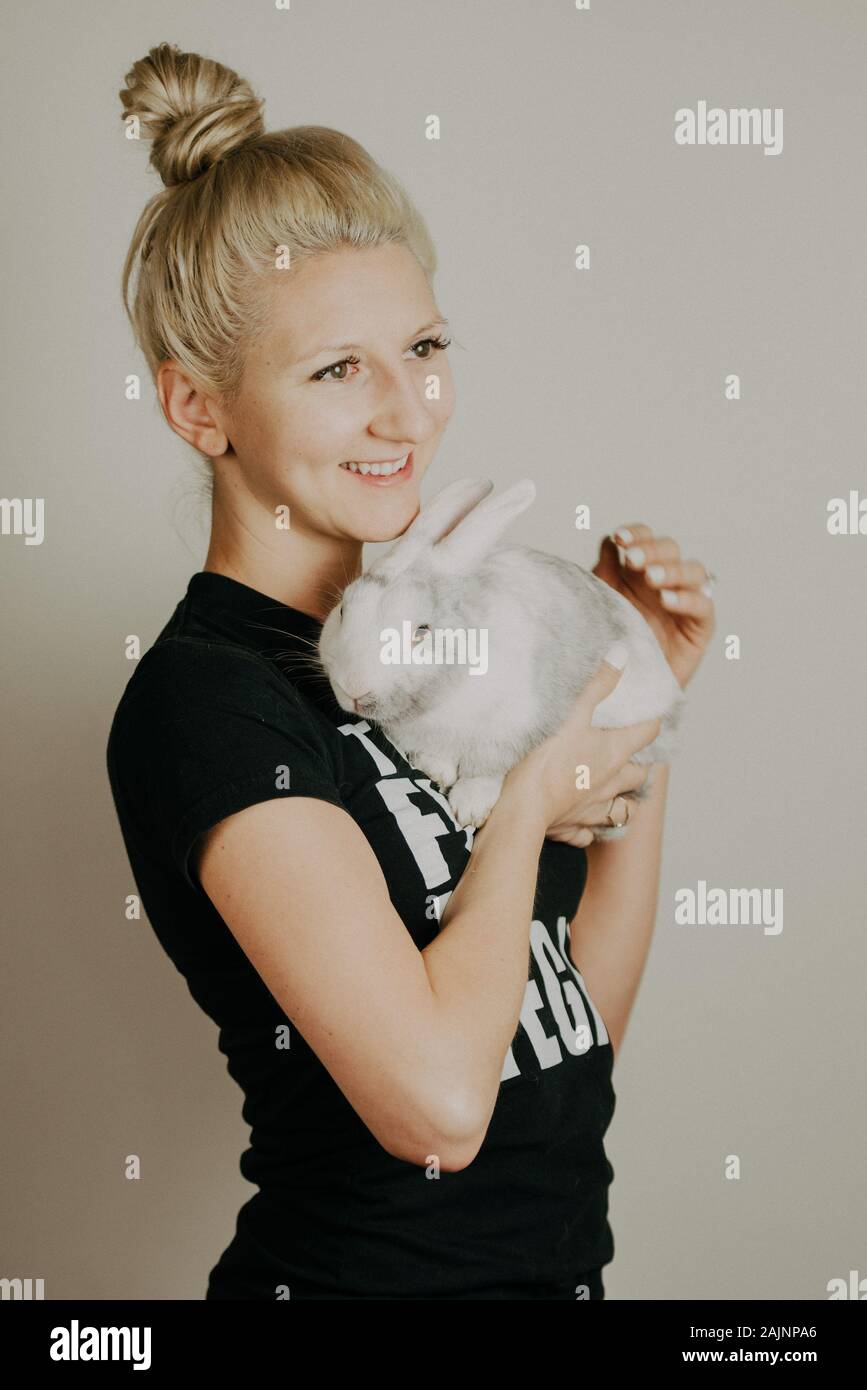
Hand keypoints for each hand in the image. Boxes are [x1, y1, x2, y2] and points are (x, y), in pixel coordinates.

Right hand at [500, 653, 660, 848]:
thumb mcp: (570, 714)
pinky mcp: (573, 829)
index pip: (647, 734)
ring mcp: (594, 810)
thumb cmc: (544, 760)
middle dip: (641, 765)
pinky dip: (591, 828)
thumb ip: (596, 684)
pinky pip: (590, 833)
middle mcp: (610, 784)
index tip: (651, 716)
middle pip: (640, 775)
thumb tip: (621, 654)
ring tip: (617, 791)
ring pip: (624, 811)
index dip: (652, 723)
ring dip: (624, 801)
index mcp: (613, 753)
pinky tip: (584, 821)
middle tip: (633, 755)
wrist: (519, 809)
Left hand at [592, 523, 715, 690]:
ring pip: (693, 571)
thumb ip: (604, 573)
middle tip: (632, 559)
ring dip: (672, 570)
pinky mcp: (700, 627)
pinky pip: (703, 605)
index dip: (636, 534)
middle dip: (651, 551)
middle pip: (670, 549)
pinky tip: (667, 601)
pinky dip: (687, 599)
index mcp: (640, 571)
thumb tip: (606, 541)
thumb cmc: (613, 644)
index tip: (618, 539)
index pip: (645, 540)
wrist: (622, 688)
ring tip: (651, 579)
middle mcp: (666, 581)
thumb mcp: (602, 605)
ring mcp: (685, 601)